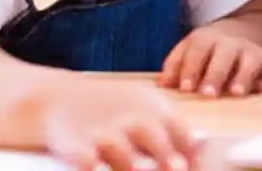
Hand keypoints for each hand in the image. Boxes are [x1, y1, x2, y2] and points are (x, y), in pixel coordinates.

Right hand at [45, 80, 198, 170]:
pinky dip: (90, 165)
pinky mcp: (73, 144)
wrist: (57, 98)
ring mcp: (98, 130)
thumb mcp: (144, 107)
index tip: (194, 166)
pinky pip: (82, 156)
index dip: (188, 147)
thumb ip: (174, 129)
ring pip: (115, 145)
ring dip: (129, 161)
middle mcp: (124, 116)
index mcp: (148, 106)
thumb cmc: (112, 110)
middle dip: (164, 152)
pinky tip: (96, 169)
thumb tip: (203, 149)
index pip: (175, 125)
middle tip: (177, 169)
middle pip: (148, 132)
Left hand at [159, 27, 261, 97]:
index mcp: (207, 39)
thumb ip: (175, 65)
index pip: (198, 49)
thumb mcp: (189, 51)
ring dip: (243, 76)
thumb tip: (163, 84)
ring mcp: (251, 52)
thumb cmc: (208, 51)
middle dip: (215, 74)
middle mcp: (230, 43)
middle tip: (207, 95)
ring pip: (250, 60)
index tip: (185, 88)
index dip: (191, 67)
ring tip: (235, 93)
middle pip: (223, 54)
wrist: (242, 33)